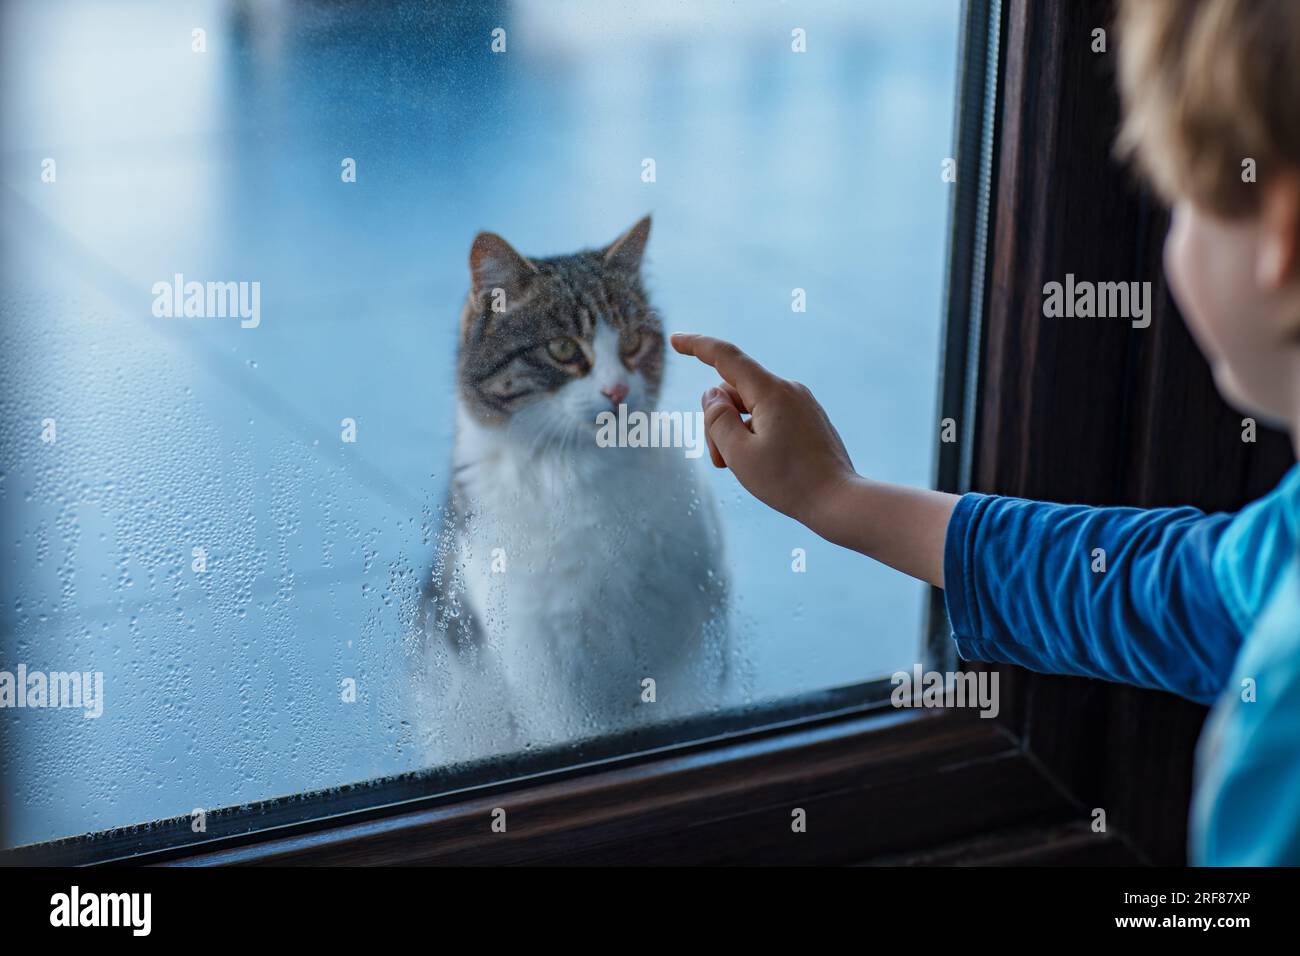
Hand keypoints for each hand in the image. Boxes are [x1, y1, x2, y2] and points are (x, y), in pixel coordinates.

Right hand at [670, 333, 857, 532]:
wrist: (839, 501)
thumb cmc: (789, 482)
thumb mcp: (739, 453)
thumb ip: (717, 419)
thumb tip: (712, 394)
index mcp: (771, 392)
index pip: (726, 357)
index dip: (697, 346)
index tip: (675, 340)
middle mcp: (789, 390)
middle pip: (735, 391)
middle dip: (718, 421)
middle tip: (721, 461)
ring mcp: (801, 404)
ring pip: (751, 407)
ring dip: (735, 432)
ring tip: (742, 468)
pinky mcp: (808, 419)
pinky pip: (770, 416)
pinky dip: (754, 434)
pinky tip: (761, 464)